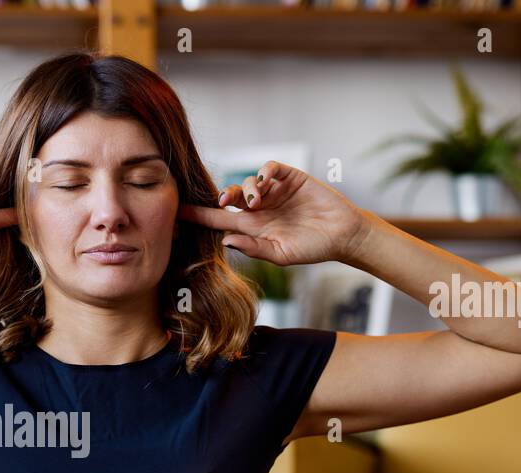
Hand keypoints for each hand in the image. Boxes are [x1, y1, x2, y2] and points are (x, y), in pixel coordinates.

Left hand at [178, 160, 371, 266]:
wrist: (343, 235)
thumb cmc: (313, 248)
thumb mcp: (281, 254)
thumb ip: (255, 248)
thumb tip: (226, 241)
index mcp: (253, 228)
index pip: (220, 220)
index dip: (199, 215)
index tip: (177, 212)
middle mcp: (260, 208)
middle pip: (230, 197)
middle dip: (221, 196)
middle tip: (222, 200)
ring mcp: (275, 192)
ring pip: (248, 181)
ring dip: (247, 188)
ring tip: (258, 200)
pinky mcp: (290, 178)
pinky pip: (270, 168)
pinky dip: (264, 171)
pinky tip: (266, 181)